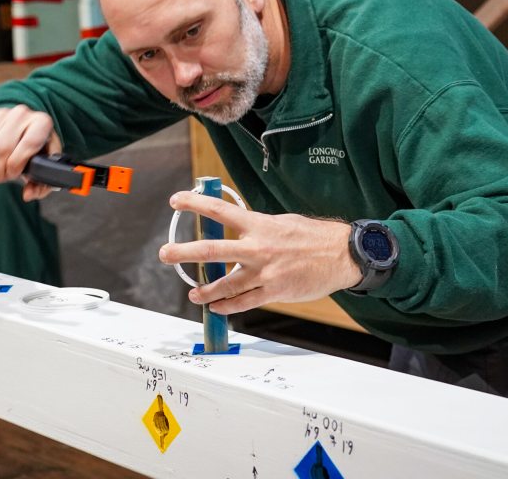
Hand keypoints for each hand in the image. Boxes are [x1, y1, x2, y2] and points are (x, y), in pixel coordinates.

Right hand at [0, 105, 62, 200]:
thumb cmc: (38, 149)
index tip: (15, 174)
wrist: (25, 126)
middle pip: (1, 148)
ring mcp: (2, 114)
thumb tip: (27, 194)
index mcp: (42, 123)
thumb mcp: (46, 164)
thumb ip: (42, 184)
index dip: (17, 164)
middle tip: (3, 178)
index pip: (28, 144)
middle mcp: (21, 114)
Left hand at [158, 191, 363, 313]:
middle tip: (165, 253)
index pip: (220, 210)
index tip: (176, 200)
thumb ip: (257, 227)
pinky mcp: (274, 291)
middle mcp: (258, 247)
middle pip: (212, 249)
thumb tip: (236, 229)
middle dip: (184, 252)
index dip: (194, 204)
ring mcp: (265, 271)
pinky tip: (216, 307)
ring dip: (205, 290)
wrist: (342, 255)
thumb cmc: (312, 236)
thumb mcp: (282, 222)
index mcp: (259, 224)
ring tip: (193, 293)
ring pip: (225, 284)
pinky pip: (244, 302)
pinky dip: (227, 306)